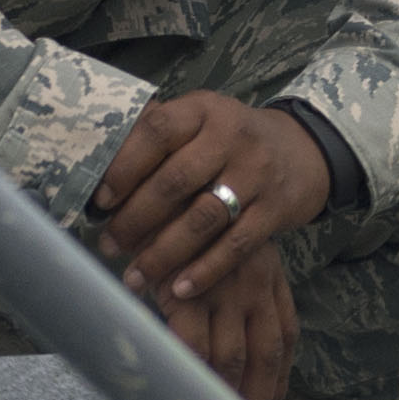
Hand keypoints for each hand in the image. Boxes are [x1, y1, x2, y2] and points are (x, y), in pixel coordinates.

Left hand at [91, 93, 330, 304]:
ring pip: (203, 218)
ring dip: (163, 252)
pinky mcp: (275, 209)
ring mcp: (257, 173)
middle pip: (176, 180)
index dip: (125, 166)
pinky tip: (178, 289)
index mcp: (203, 110)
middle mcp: (232, 137)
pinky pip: (236, 245)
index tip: (100, 200)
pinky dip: (205, 270)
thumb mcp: (199, 121)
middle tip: (109, 245)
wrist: (302, 151)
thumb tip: (95, 164)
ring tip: (135, 275)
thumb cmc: (231, 140)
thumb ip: (157, 136)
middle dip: (136, 218)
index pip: (158, 131)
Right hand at [149, 237, 297, 399]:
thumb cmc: (191, 221)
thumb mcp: (231, 249)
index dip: (280, 375)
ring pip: (232, 356)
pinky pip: (192, 345)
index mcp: (269, 276)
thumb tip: (235, 337)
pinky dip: (191, 371)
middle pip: (266, 353)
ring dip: (227, 391)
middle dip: (260, 393)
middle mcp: (254, 284)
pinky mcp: (187, 291)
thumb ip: (239, 287)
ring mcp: (223, 288)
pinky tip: (186, 389)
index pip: (285, 335)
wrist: (165, 185)